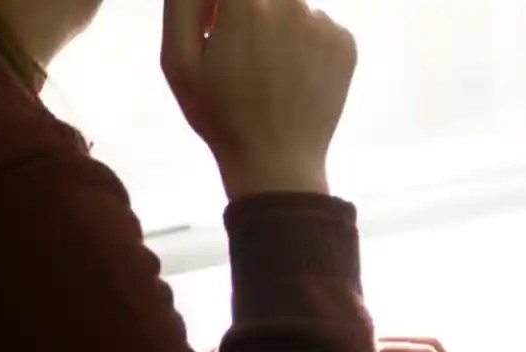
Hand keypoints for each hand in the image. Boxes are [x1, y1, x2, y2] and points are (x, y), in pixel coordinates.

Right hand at [162, 0, 356, 198]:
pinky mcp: (346, 44)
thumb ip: (184, 3)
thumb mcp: (178, 59)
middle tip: (243, 56)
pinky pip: (319, 28)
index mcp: (247, 1)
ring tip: (270, 72)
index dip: (222, 9)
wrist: (276, 162)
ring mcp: (323, 24)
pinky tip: (294, 79)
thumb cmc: (220, 115)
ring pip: (293, 8)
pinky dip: (306, 45)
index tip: (217, 29)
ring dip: (279, 27)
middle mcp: (291, 3)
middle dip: (250, 13)